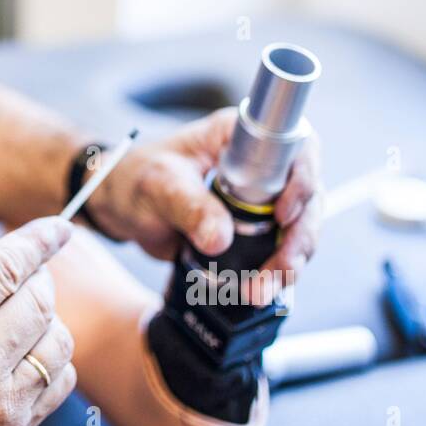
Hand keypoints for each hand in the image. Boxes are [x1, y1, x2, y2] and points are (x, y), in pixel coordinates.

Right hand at [0, 217, 77, 425]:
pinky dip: (49, 358)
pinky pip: (60, 380)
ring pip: (58, 339)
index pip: (7, 268)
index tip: (57, 228)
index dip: (39, 240)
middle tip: (21, 276)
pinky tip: (22, 353)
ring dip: (44, 318)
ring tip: (14, 318)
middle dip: (36, 277)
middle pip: (39, 300)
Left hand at [86, 108, 322, 298]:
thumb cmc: (133, 177)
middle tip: (280, 270)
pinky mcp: (254, 228)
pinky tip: (261, 290)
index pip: (294, 147)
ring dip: (290, 261)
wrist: (118, 205)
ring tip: (262, 290)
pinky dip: (276, 271)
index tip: (283, 215)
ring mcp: (261, 197)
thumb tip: (219, 239)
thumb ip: (188, 206)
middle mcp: (260, 162)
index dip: (302, 180)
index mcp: (239, 135)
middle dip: (299, 236)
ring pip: (299, 227)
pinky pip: (280, 248)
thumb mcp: (158, 186)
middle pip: (307, 195)